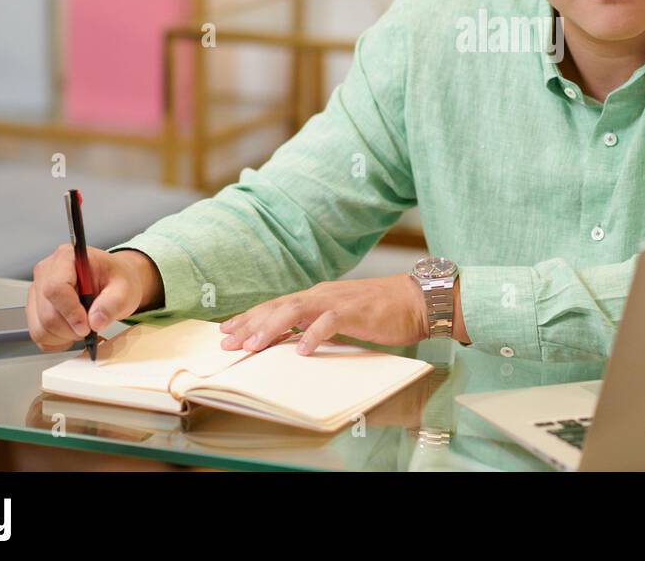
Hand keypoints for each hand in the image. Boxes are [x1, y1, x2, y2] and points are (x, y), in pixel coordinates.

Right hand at [26, 246, 159, 351]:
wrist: (113, 282)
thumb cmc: (115, 279)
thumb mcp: (125, 288)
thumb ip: (113, 303)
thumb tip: (95, 321)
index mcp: (67, 258)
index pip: (56, 288)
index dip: (70, 312)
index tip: (87, 326)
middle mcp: (46, 272)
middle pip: (47, 313)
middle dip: (72, 328)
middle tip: (92, 326)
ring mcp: (37, 292)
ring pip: (40, 328)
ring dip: (65, 336)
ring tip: (84, 326)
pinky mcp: (34, 310)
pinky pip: (39, 335)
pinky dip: (57, 341)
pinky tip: (72, 331)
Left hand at [219, 274, 426, 355]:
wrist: (417, 300)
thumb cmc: (383, 312)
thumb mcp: (343, 318)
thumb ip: (319, 325)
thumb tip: (293, 342)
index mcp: (318, 297)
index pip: (277, 305)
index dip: (251, 317)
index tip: (227, 331)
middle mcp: (322, 294)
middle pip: (279, 306)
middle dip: (250, 324)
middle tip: (227, 342)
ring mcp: (338, 301)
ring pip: (297, 310)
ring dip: (272, 327)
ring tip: (254, 345)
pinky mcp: (356, 311)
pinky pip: (330, 322)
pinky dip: (313, 334)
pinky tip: (301, 349)